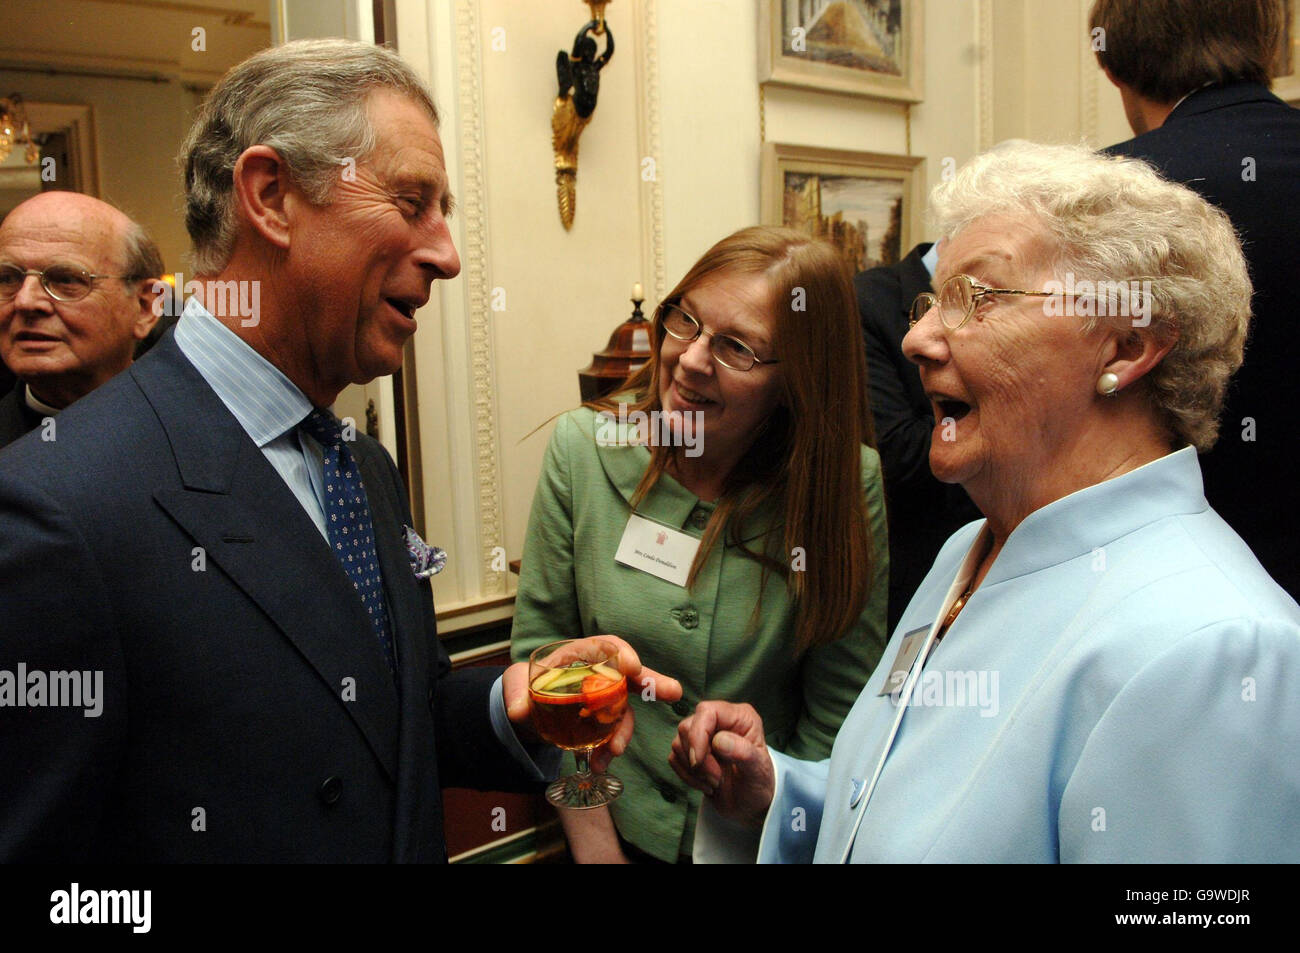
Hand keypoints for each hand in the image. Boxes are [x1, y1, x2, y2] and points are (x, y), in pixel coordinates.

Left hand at [504, 635, 681, 773]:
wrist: (527, 710)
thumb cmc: (525, 685)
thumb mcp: (516, 683)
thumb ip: (516, 693)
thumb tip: (518, 712)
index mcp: (580, 655)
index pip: (605, 646)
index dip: (621, 653)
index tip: (632, 666)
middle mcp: (599, 674)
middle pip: (630, 674)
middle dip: (653, 682)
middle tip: (673, 693)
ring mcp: (604, 699)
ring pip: (624, 711)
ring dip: (624, 732)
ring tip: (614, 751)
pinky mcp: (603, 722)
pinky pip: (614, 734)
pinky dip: (610, 749)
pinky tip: (601, 763)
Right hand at [668, 701, 774, 828]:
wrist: (750, 805)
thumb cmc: (759, 784)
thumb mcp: (759, 771)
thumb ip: (744, 753)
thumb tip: (719, 741)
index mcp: (739, 717)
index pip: (707, 711)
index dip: (698, 734)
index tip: (698, 761)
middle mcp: (719, 721)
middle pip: (688, 727)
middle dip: (698, 758)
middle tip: (717, 779)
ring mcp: (703, 736)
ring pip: (678, 743)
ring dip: (693, 770)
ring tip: (715, 783)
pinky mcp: (691, 752)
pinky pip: (674, 758)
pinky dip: (687, 776)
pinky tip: (706, 785)